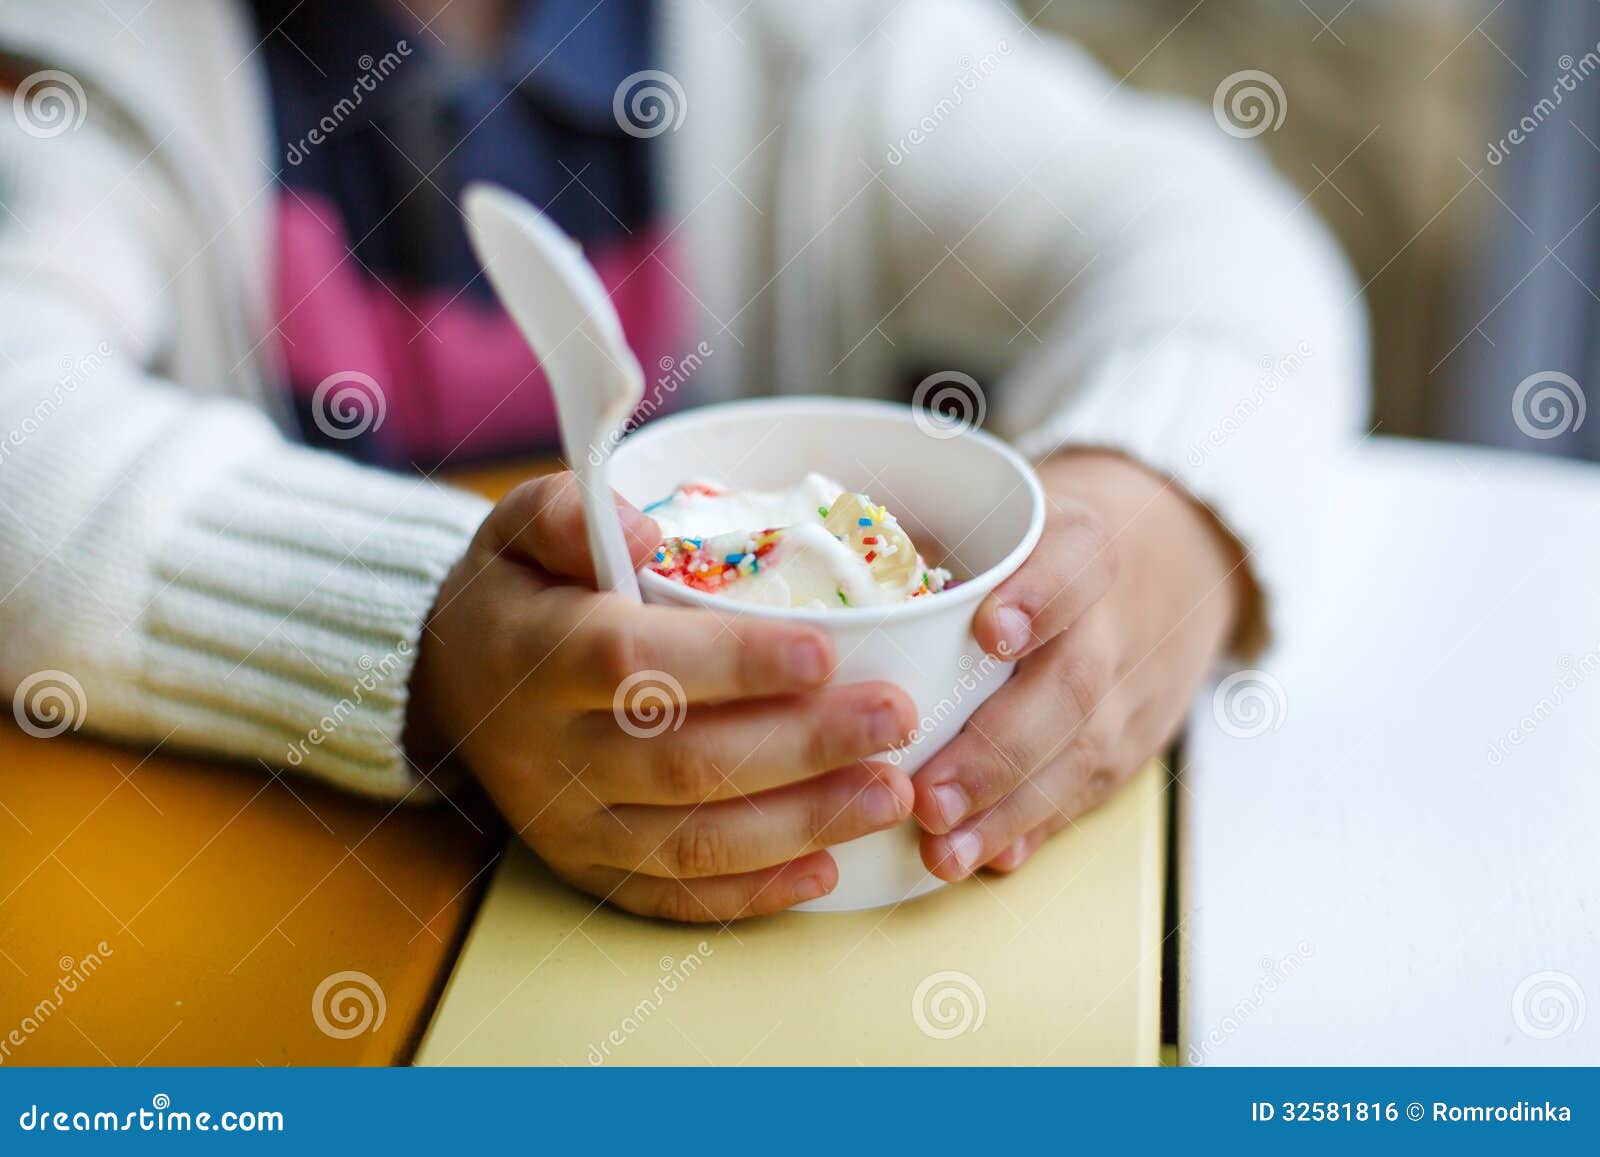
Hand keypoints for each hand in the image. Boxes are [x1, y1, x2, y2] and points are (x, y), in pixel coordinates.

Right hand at [406, 473, 918, 921]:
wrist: (451, 685)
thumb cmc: (515, 595)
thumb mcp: (518, 528)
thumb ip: (570, 513)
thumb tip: (645, 531)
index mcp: (535, 656)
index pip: (635, 663)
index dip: (732, 663)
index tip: (824, 650)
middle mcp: (550, 752)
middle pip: (684, 762)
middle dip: (803, 747)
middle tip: (895, 720)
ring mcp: (568, 823)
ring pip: (692, 840)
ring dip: (801, 823)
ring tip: (890, 792)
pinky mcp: (589, 870)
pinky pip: (674, 897)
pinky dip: (754, 892)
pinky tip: (829, 865)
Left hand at [911, 451, 1250, 877]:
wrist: (1166, 559)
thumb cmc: (1038, 542)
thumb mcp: (1001, 513)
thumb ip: (927, 538)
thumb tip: (818, 573)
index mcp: (1081, 543)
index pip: (1075, 564)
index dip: (1040, 598)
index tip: (990, 633)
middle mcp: (1114, 619)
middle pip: (1071, 685)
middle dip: (996, 751)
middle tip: (928, 799)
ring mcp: (1130, 689)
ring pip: (1081, 755)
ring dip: (1008, 811)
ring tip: (942, 851)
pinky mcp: (1130, 743)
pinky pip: (1086, 792)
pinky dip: (1034, 828)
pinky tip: (984, 858)